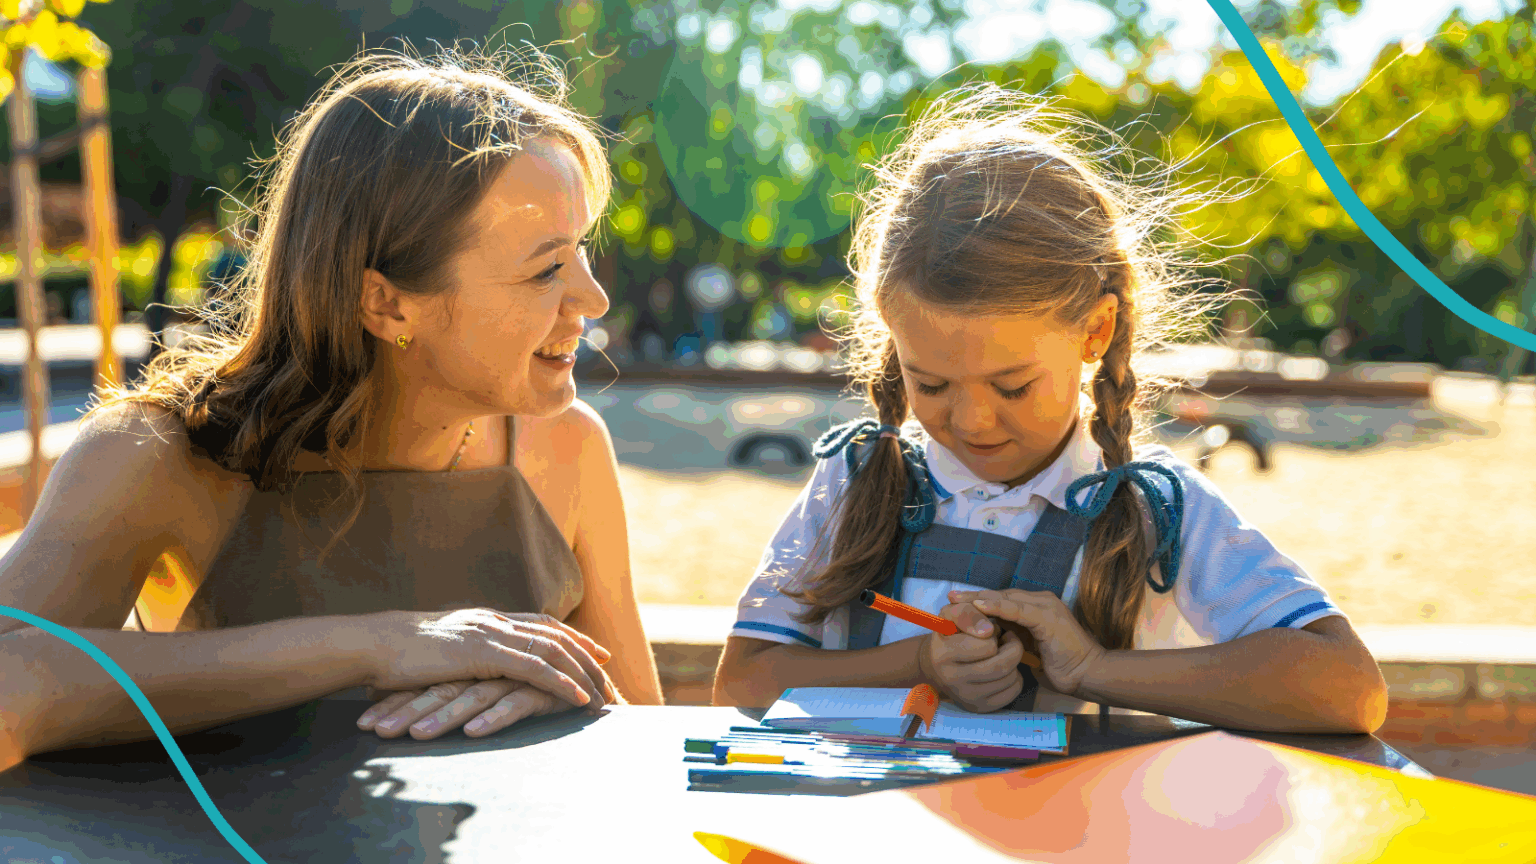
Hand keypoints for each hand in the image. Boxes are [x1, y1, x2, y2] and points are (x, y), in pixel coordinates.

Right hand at [359, 609, 614, 731]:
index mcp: (486, 619)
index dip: (570, 636)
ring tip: (602, 694)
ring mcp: (491, 635)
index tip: (596, 650)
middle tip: (610, 674)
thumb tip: (469, 666)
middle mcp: (495, 621)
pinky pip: (535, 669)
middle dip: (586, 656)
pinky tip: (579, 698)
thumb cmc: (395, 654)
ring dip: (582, 673)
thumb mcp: (438, 650)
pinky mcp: (484, 654)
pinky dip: (561, 683)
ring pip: (553, 650)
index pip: (540, 624)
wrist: (372, 644)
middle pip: (555, 636)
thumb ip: (461, 653)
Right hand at [917, 606, 1024, 712]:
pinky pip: (1013, 691)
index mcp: (943, 654)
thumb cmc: (949, 634)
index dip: (994, 632)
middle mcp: (952, 680)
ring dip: (1013, 661)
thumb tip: (989, 630)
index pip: (987, 645)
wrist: (937, 664)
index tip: (989, 629)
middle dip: (1011, 648)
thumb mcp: (952, 614)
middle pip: (1002, 665)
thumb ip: (968, 613)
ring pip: (1010, 678)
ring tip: (1001, 653)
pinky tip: (1002, 669)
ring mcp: (967, 697)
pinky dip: (1015, 677)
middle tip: (1006, 639)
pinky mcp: (980, 708)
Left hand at [948, 589, 1107, 699]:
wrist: (1088, 674)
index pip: (1003, 600)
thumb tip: (994, 639)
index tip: (957, 604)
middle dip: (975, 596)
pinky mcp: (1047, 617)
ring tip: (958, 600)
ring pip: (1005, 599)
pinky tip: (979, 607)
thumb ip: (1016, 638)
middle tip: (950, 597)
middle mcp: (1041, 602)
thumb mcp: (1032, 649)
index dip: (980, 601)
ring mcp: (1045, 607)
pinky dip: (996, 607)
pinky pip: (1016, 610)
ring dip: (980, 599)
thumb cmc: (1062, 666)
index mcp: (1037, 608)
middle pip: (1001, 595)